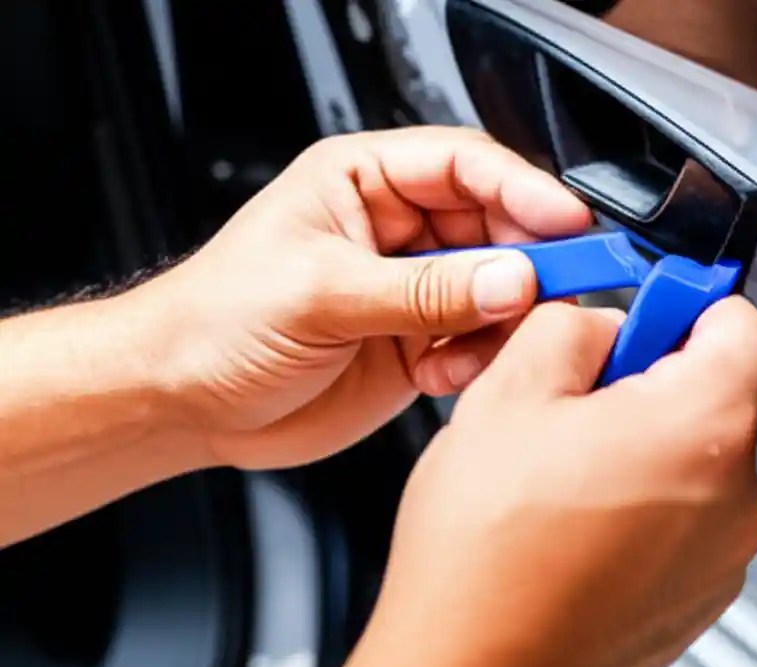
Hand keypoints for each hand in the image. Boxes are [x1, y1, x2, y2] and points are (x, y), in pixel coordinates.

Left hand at [129, 126, 591, 468]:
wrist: (183, 402)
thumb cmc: (215, 324)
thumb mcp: (322, 295)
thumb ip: (425, 291)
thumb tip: (511, 279)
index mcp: (365, 182)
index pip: (465, 166)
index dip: (523, 190)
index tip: (567, 226)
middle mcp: (397, 230)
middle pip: (499, 227)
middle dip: (526, 263)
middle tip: (546, 296)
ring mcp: (414, 288)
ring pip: (500, 289)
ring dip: (503, 322)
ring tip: (471, 349)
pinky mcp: (421, 342)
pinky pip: (482, 342)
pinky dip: (479, 361)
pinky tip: (442, 375)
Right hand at [312, 298, 756, 666]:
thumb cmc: (485, 557)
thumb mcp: (509, 394)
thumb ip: (573, 328)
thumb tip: (602, 326)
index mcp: (702, 427)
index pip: (746, 324)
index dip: (691, 303)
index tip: (653, 310)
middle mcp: (734, 496)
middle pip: (720, 398)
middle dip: (654, 382)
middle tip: (578, 402)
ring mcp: (722, 557)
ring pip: (697, 464)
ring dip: (644, 452)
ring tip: (563, 478)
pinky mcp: (699, 599)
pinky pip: (687, 526)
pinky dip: (644, 512)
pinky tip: (575, 527)